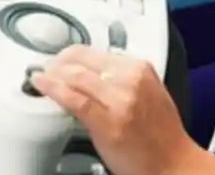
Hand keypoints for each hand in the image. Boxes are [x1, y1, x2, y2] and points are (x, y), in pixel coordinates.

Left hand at [31, 46, 206, 174]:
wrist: (173, 163)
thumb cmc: (161, 134)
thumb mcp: (147, 93)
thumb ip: (121, 80)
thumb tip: (91, 75)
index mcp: (140, 68)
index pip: (95, 51)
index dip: (70, 54)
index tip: (59, 60)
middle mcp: (130, 79)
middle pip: (82, 60)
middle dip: (58, 63)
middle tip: (46, 69)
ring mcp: (119, 99)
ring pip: (74, 76)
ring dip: (52, 75)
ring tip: (42, 78)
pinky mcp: (107, 121)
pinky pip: (73, 99)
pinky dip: (52, 89)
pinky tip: (42, 85)